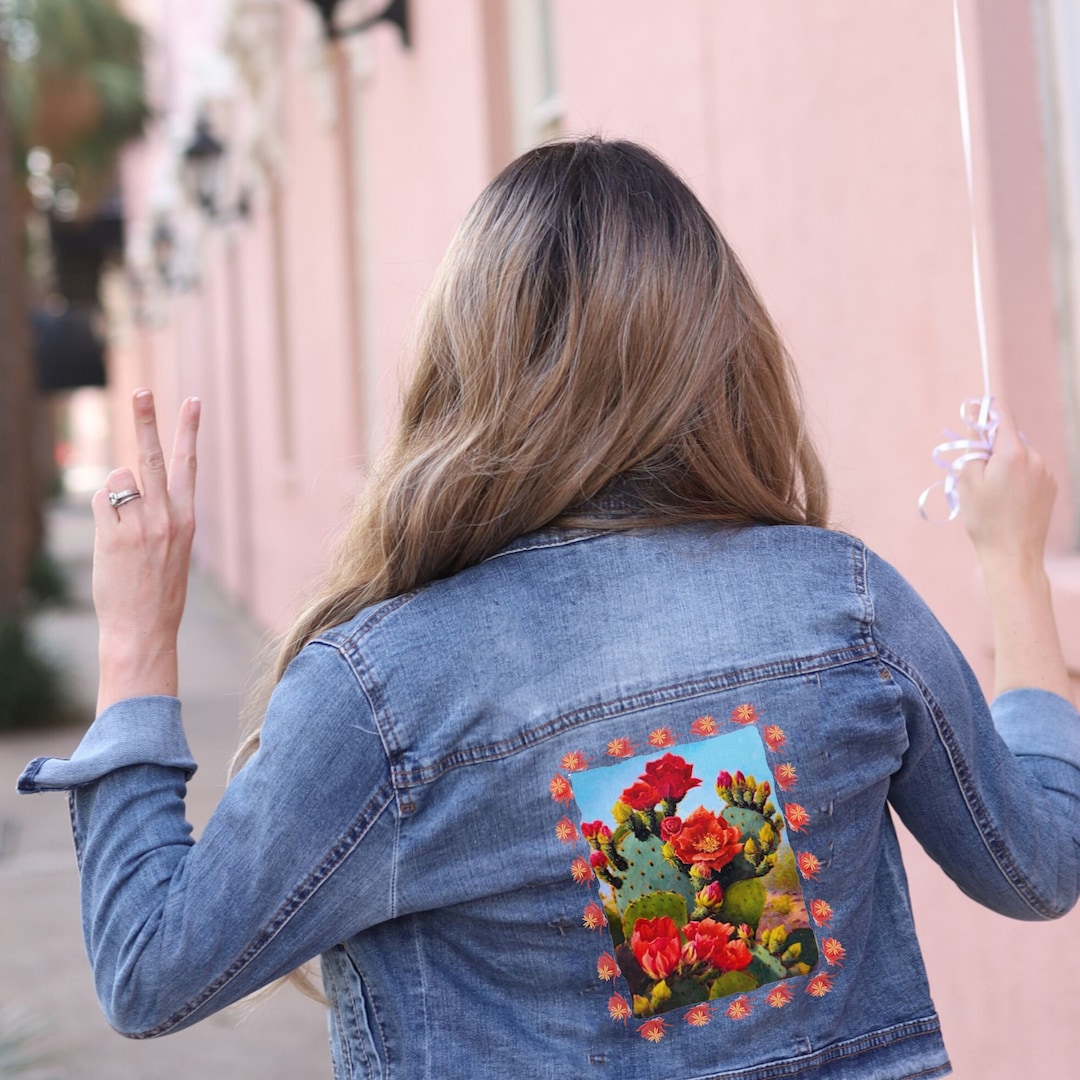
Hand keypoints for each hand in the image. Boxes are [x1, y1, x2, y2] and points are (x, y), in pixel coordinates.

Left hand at [91, 390, 200, 712]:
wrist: (146, 629)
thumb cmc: (159, 593)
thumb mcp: (174, 550)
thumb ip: (160, 513)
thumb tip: (130, 481)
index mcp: (187, 519)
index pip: (190, 464)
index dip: (190, 431)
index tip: (193, 402)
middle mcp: (168, 516)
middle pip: (154, 456)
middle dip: (147, 421)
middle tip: (142, 391)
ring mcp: (142, 525)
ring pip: (119, 479)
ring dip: (114, 493)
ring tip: (121, 527)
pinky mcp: (115, 535)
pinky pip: (101, 502)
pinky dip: (101, 511)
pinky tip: (109, 540)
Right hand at [956, 408, 1056, 572]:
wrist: (1013, 555)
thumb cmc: (984, 519)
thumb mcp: (968, 479)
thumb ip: (973, 443)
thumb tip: (976, 415)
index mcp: (1012, 453)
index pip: (1002, 415)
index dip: (986, 409)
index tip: (973, 410)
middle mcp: (1035, 458)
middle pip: (1008, 437)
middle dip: (990, 446)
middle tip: (975, 472)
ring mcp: (1046, 472)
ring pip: (1019, 455)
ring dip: (1004, 463)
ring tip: (992, 493)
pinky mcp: (1051, 487)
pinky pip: (1030, 470)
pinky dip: (1016, 476)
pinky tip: (1007, 500)